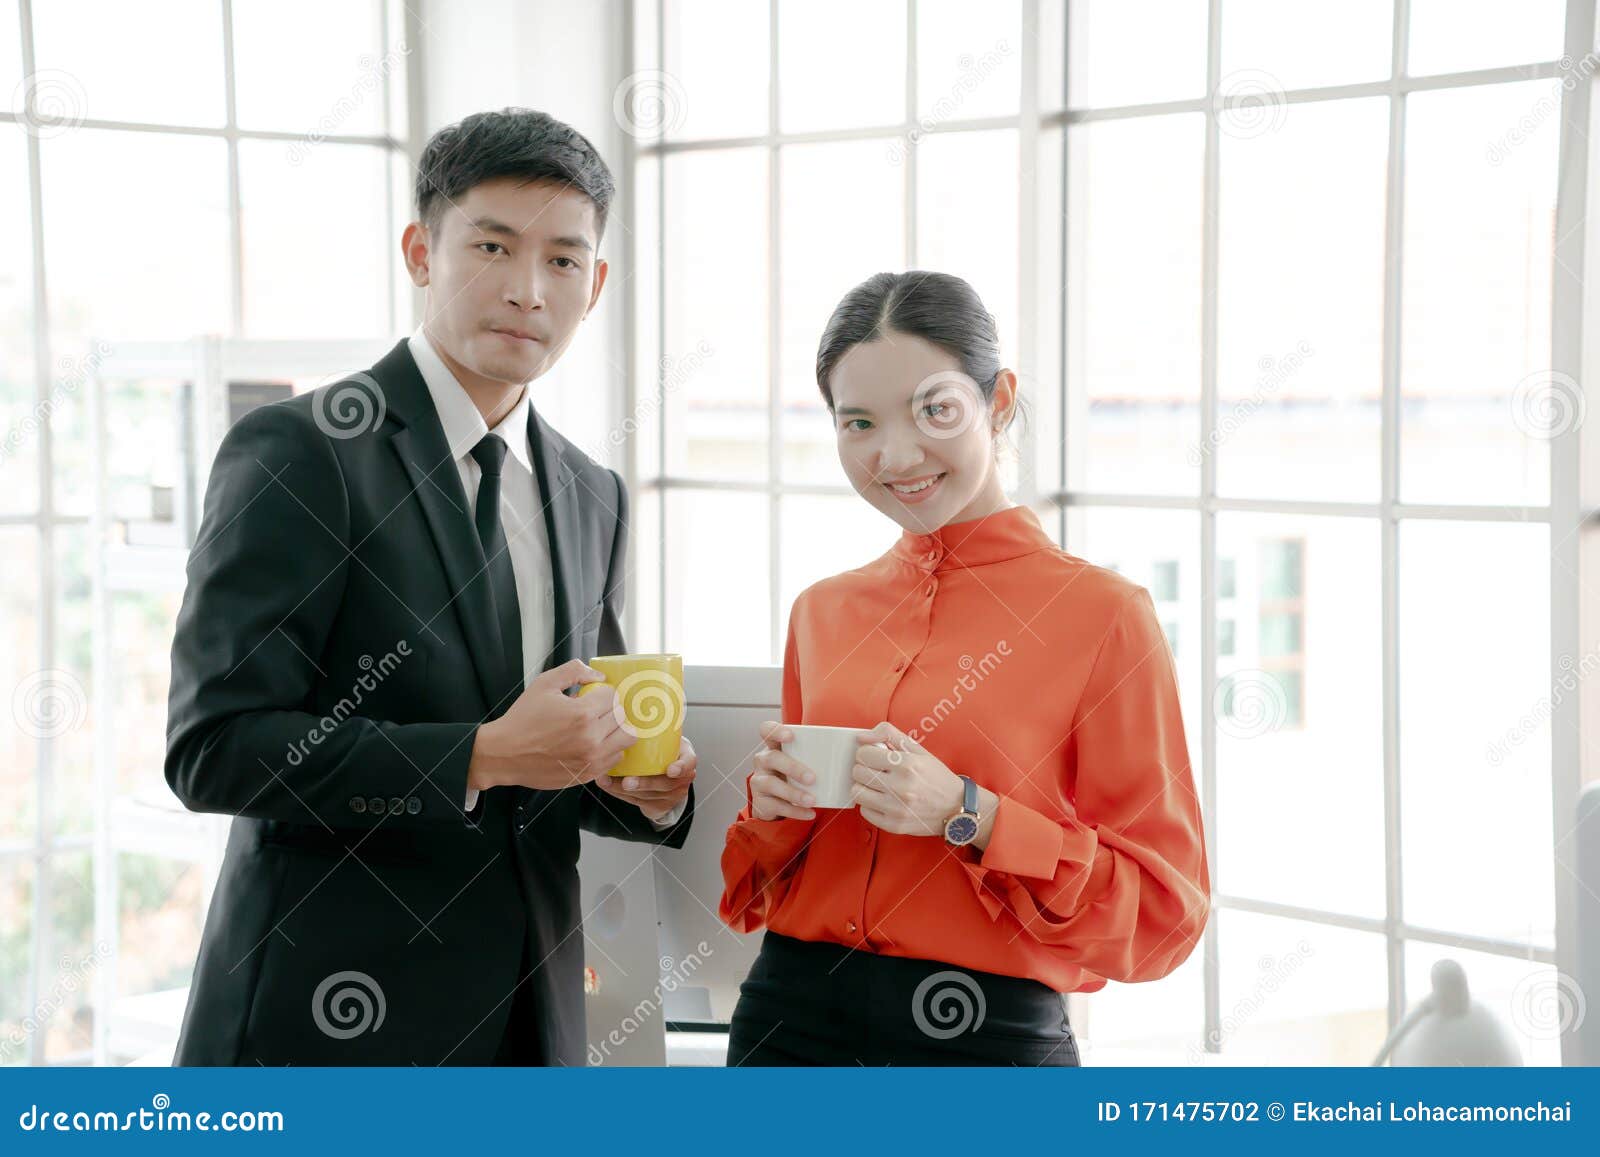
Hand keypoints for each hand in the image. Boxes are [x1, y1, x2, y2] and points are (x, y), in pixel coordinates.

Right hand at [467, 659, 637, 792]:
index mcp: (582, 714)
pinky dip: (609, 749)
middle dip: (611, 710)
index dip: (601, 693)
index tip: (589, 697)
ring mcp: (592, 759)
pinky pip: (615, 759)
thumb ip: (574, 671)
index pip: (613, 696)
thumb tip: (599, 676)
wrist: (504, 754)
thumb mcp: (544, 684)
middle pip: (623, 717)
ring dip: (615, 730)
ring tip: (598, 727)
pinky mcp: (588, 774)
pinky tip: (593, 744)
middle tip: (596, 711)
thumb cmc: (522, 719)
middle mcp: (592, 738)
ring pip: (626, 739)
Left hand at [592, 734, 696, 821]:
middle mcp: (681, 778)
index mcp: (685, 757)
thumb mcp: (666, 739)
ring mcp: (671, 795)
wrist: (666, 775)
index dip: (682, 767)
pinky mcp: (658, 805)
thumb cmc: (663, 752)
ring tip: (607, 781)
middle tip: (627, 781)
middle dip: (644, 783)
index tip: (671, 770)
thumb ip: (657, 727)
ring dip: (623, 789)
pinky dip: (619, 794)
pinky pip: (637, 801)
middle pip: (665, 784)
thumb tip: (631, 700)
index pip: (690, 762)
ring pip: (647, 796)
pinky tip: (607, 784)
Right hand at [747, 721, 817, 821]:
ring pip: (771, 784)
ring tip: (812, 800)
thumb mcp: (806, 760)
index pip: (767, 730)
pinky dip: (794, 810)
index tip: (791, 736)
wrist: (779, 803)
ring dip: (793, 792)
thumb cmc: (798, 775)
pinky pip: (776, 805)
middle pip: (772, 758)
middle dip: (792, 767)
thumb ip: (827, 749)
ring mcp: (759, 781)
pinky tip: (810, 813)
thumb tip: (864, 737)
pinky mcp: (761, 801)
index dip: (775, 730)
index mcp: (774, 746)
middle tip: (813, 778)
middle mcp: (763, 761)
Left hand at [851, 722, 965, 837]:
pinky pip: (865, 812)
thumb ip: (888, 734)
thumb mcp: (918, 749)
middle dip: (864, 768)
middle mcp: (901, 787)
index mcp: (907, 764)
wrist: (956, 807)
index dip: (867, 753)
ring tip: (878, 786)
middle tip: (877, 771)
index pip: (863, 754)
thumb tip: (861, 738)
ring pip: (857, 793)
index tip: (875, 757)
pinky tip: (884, 800)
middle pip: (858, 773)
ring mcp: (897, 809)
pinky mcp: (894, 825)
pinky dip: (871, 805)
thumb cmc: (935, 776)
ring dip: (865, 787)